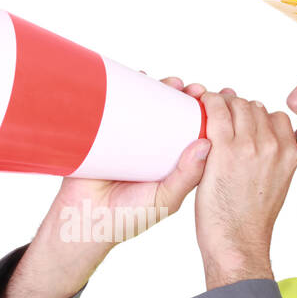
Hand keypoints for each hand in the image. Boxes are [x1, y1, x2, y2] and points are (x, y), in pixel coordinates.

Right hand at [0, 75, 211, 297]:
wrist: (84, 221)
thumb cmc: (127, 218)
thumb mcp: (163, 200)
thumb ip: (186, 177)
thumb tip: (207, 143)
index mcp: (171, 164)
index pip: (191, 134)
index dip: (204, 116)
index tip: (212, 103)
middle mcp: (152, 149)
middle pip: (170, 115)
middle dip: (184, 97)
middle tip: (193, 88)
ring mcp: (128, 139)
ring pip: (147, 107)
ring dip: (161, 88)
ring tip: (172, 82)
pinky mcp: (104, 133)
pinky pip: (117, 107)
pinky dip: (127, 89)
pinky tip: (139, 75)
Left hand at [192, 88, 296, 288]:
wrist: (238, 243)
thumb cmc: (250, 223)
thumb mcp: (276, 187)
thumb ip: (272, 163)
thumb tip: (260, 149)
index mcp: (288, 154)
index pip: (275, 116)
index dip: (255, 114)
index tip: (240, 120)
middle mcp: (272, 146)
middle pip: (254, 107)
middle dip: (235, 106)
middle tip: (218, 113)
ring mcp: (249, 146)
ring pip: (236, 104)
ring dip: (220, 102)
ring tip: (206, 110)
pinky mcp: (224, 150)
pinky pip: (216, 111)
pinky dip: (207, 103)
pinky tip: (197, 106)